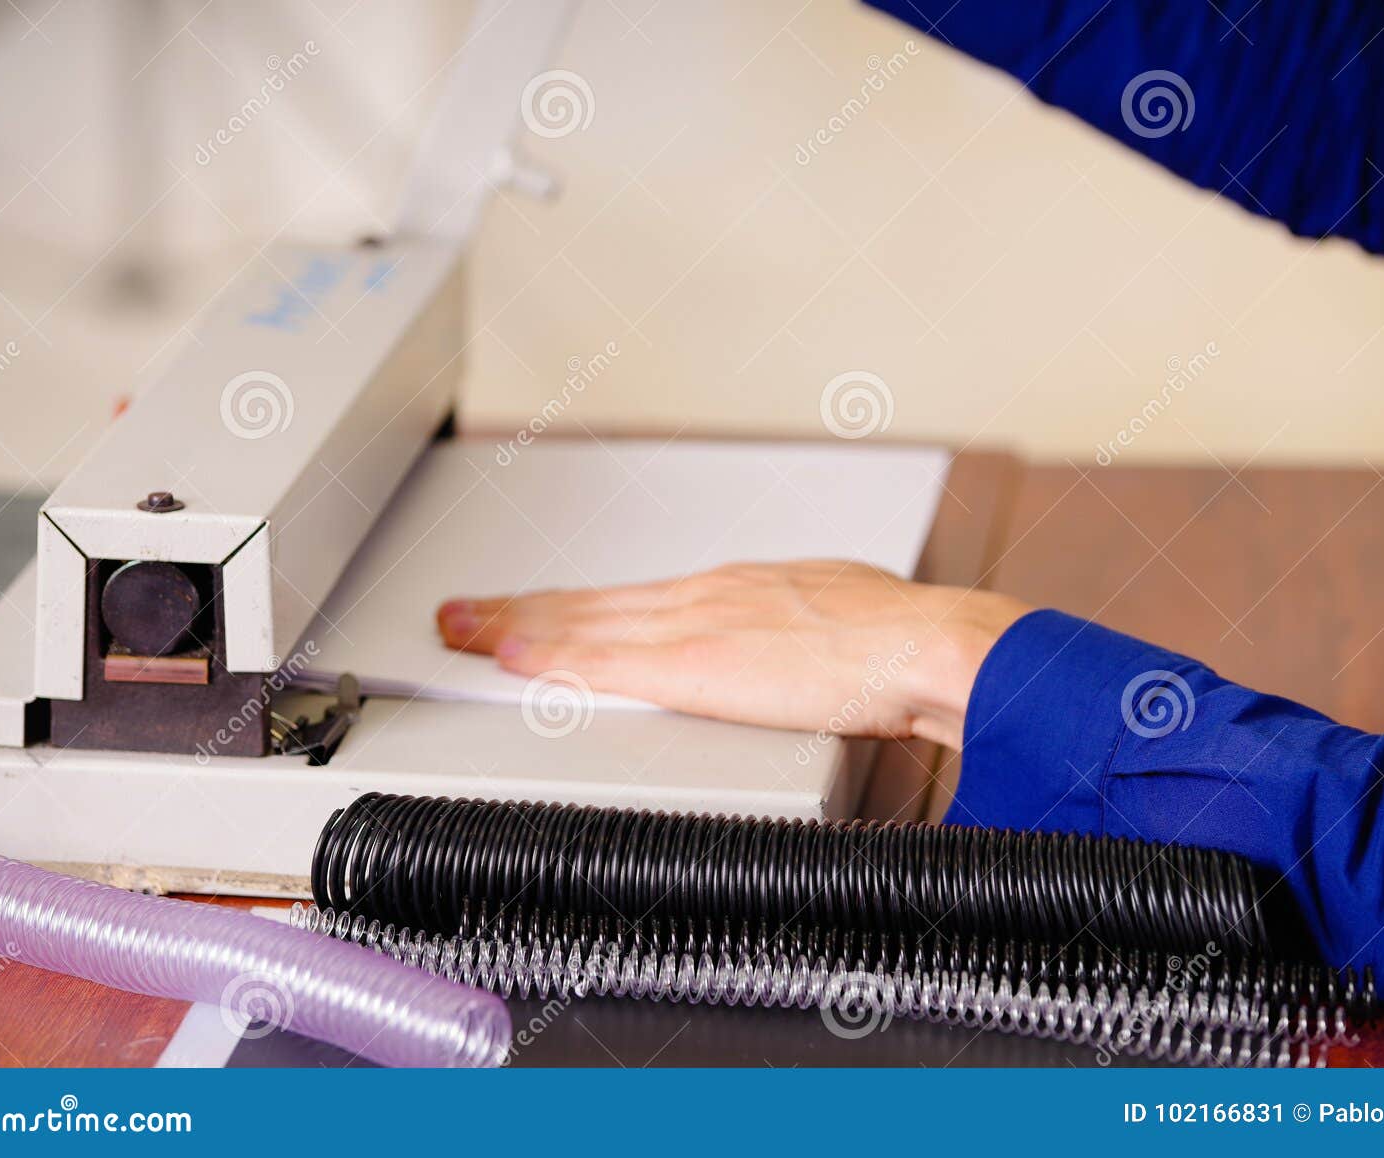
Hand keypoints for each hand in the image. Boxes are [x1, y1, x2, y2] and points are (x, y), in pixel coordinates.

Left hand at [437, 560, 1028, 747]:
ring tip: (461, 628)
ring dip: (514, 626)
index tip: (531, 613)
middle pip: (592, 603)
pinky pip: (600, 659)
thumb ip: (791, 640)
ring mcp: (694, 624)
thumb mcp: (831, 622)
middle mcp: (704, 595)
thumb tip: (788, 652)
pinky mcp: (695, 663)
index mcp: (737, 591)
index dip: (573, 608)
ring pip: (582, 622)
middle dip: (521, 610)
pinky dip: (548, 656)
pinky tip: (506, 657)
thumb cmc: (896, 643)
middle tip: (460, 612)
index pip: (633, 600)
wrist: (923, 644)